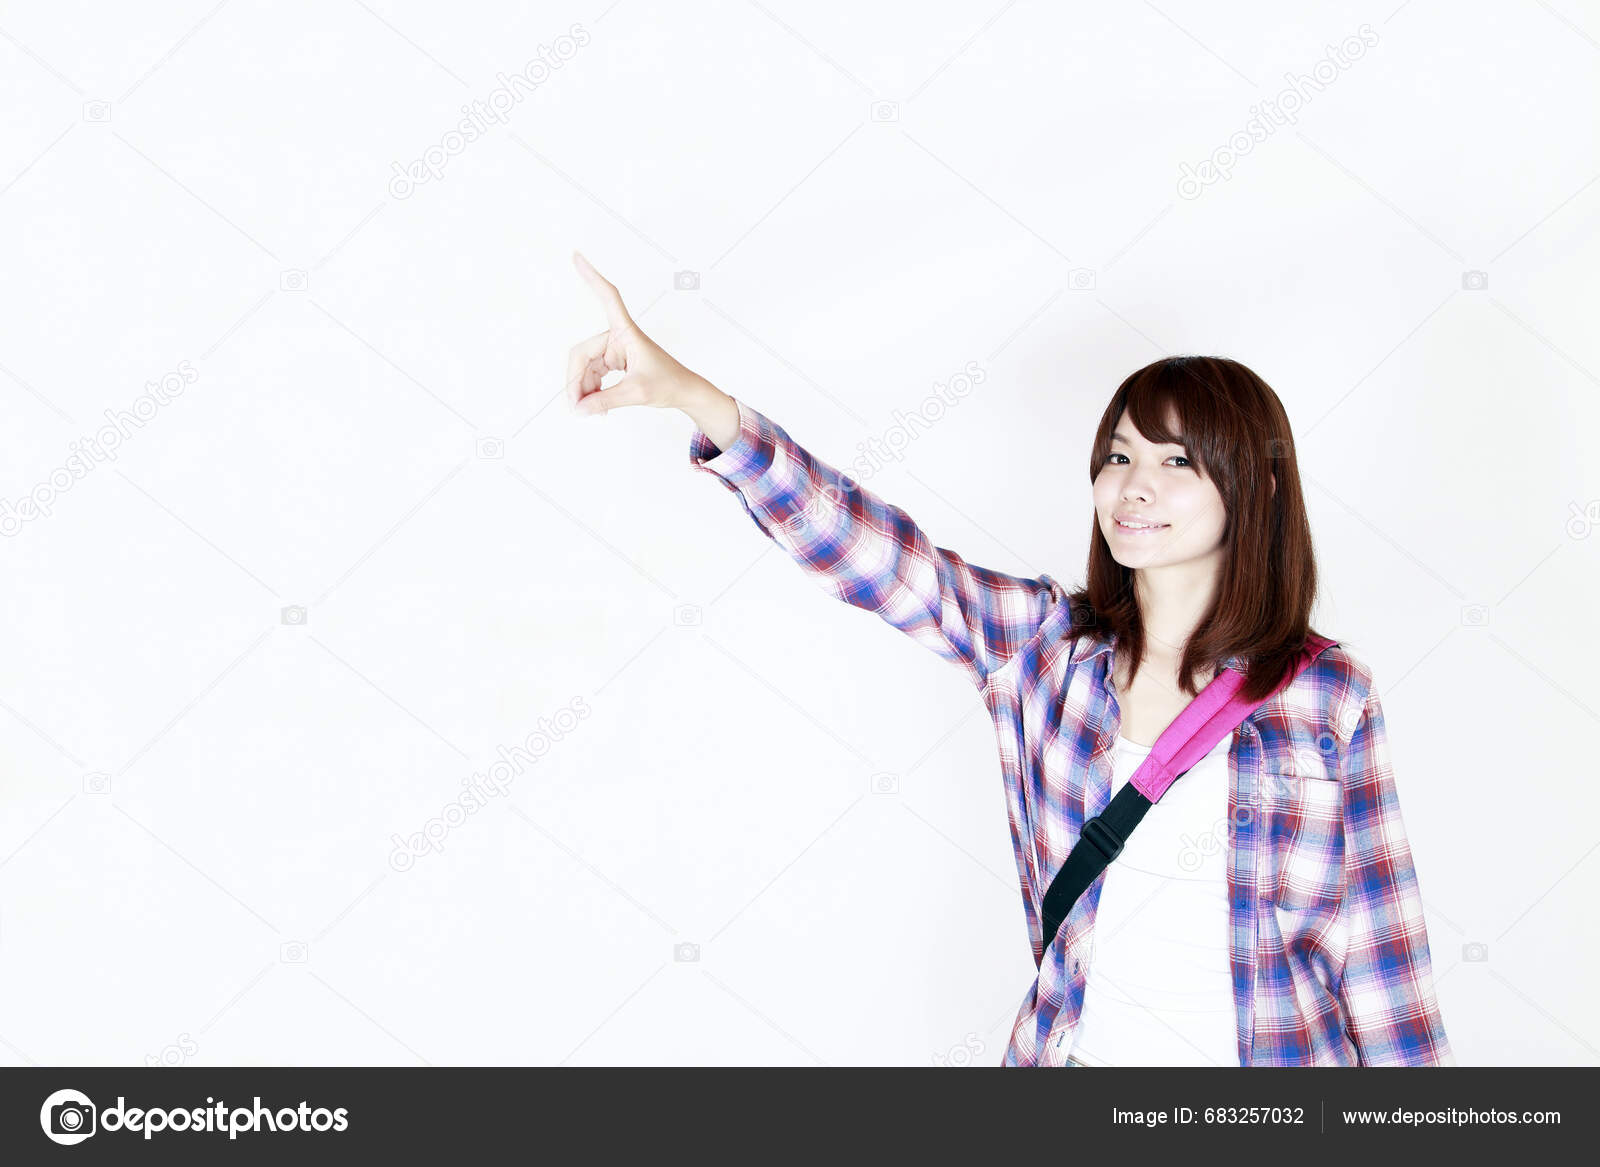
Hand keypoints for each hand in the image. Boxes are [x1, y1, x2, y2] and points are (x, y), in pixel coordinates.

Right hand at [566, 251, 707, 417]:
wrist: (684, 391)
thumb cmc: (669, 383)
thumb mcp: (637, 393)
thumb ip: (606, 401)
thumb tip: (579, 409)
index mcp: (626, 331)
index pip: (608, 297)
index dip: (592, 277)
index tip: (576, 255)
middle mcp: (617, 336)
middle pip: (582, 354)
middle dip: (576, 380)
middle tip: (576, 407)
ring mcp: (613, 349)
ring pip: (584, 367)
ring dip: (582, 389)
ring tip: (589, 411)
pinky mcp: (612, 361)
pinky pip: (591, 374)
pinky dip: (590, 391)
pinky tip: (595, 406)